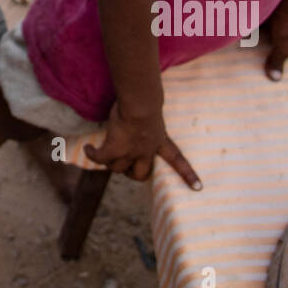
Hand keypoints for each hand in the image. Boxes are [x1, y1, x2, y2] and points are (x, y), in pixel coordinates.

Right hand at [83, 101, 201, 188]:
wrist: (140, 105)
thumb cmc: (146, 100)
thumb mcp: (152, 112)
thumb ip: (147, 117)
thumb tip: (139, 105)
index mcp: (160, 141)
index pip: (178, 160)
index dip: (187, 174)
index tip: (199, 187)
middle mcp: (146, 151)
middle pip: (141, 174)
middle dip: (132, 173)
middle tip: (124, 166)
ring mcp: (130, 153)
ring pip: (117, 167)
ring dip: (110, 162)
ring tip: (102, 153)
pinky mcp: (115, 150)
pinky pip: (101, 159)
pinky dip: (93, 155)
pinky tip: (88, 149)